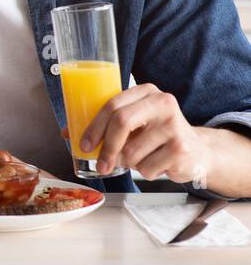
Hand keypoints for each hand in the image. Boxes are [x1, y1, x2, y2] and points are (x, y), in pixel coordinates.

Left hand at [80, 83, 207, 181]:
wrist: (196, 151)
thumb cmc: (156, 136)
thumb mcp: (133, 123)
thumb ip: (106, 124)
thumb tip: (68, 132)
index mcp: (146, 92)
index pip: (112, 105)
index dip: (94, 127)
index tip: (84, 145)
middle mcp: (163, 103)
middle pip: (122, 123)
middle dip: (106, 148)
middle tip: (101, 164)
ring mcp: (175, 125)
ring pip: (132, 151)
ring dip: (128, 163)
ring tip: (140, 158)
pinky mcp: (182, 149)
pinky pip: (147, 168)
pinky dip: (145, 172)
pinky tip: (158, 163)